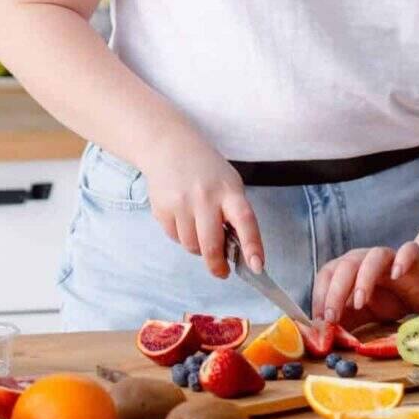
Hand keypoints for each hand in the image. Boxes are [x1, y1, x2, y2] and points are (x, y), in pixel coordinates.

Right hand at [142, 138, 264, 279]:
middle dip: (217, 265)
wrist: (169, 146)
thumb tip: (237, 253)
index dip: (252, 245)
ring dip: (197, 246)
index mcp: (229, 190)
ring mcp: (181, 203)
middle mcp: (204, 197)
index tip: (257, 267)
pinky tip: (182, 217)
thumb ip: (234, 214)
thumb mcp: (228, 184)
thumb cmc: (206, 170)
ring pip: (191, 246)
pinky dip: (181, 235)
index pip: (245, 221)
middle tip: (222, 272)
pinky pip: (175, 238)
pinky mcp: (161, 208)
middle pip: (211, 245)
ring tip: (199, 227)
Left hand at [312, 242, 418, 328]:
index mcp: (348, 268)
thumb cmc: (388, 300)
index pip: (327, 274)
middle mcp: (365, 258)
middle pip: (346, 266)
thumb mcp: (362, 314)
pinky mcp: (414, 258)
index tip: (319, 320)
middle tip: (332, 317)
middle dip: (336, 292)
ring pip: (374, 257)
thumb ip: (344, 321)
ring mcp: (390, 256)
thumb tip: (322, 337)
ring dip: (364, 278)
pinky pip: (408, 251)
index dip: (320, 295)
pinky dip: (402, 260)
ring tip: (360, 302)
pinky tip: (397, 274)